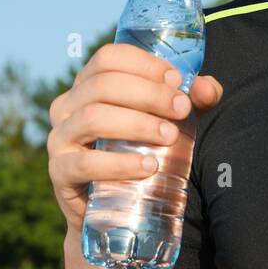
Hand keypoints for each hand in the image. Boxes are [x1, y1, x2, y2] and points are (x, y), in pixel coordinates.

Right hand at [48, 42, 223, 234]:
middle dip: (148, 94)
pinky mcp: (59, 173)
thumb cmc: (138, 152)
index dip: (144, 64)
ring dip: (136, 124)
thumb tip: (208, 89)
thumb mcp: (164, 121)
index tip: (177, 80)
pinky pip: (85, 164)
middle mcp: (67, 105)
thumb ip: (190, 100)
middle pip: (103, 85)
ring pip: (92, 118)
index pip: (109, 58)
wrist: (111, 210)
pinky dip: (120, 163)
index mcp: (88, 84)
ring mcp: (59, 138)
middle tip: (182, 110)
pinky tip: (149, 166)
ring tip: (170, 137)